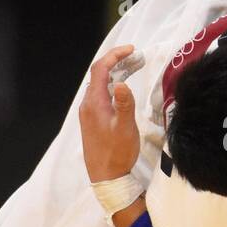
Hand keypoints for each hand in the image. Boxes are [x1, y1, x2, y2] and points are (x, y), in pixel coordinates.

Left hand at [79, 45, 142, 182]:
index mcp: (94, 103)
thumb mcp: (125, 128)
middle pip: (99, 74)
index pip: (100, 69)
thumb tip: (120, 82)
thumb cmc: (117, 153)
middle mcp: (88, 105)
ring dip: (116, 74)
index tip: (132, 50)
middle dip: (118, 62)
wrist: (106, 177)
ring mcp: (89, 113)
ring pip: (100, 85)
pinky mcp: (93, 120)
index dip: (115, 55)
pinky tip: (123, 89)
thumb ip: (124, 104)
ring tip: (135, 68)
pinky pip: (101, 95)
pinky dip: (113, 85)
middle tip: (138, 58)